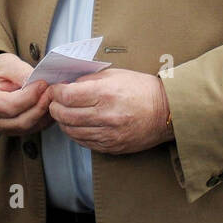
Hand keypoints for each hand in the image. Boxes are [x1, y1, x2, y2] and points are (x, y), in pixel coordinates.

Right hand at [0, 53, 52, 135]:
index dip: (30, 96)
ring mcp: (4, 129)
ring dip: (45, 111)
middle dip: (41, 105)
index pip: (10, 106)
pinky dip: (46, 116)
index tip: (43, 83)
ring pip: (31, 126)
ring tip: (54, 94)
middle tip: (53, 89)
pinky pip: (36, 127)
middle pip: (22, 120)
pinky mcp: (17, 131)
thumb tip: (39, 83)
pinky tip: (51, 103)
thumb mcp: (6, 63)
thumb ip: (21, 72)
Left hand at [49, 68, 172, 154]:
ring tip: (65, 113)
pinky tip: (77, 125)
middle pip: (65, 115)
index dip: (56, 92)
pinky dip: (76, 134)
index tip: (55, 89)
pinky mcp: (112, 147)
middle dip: (54, 107)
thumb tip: (68, 85)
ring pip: (72, 131)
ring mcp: (108, 134)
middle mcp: (105, 116)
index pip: (67, 96)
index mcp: (106, 93)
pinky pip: (84, 142)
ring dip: (63, 122)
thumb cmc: (142, 89)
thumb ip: (90, 79)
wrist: (167, 111)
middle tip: (55, 102)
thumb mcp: (116, 74)